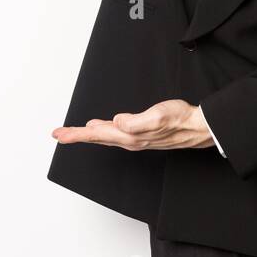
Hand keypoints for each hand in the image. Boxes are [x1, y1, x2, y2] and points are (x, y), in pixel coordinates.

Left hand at [52, 99, 213, 150]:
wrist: (198, 127)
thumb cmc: (180, 120)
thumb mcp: (158, 117)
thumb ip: (136, 122)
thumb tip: (117, 121)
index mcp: (130, 136)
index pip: (97, 135)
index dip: (76, 134)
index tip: (59, 134)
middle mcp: (130, 140)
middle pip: (97, 138)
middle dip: (76, 136)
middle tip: (58, 134)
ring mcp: (135, 138)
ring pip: (106, 137)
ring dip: (88, 134)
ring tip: (74, 132)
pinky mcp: (141, 134)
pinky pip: (115, 135)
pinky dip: (104, 131)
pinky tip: (102, 127)